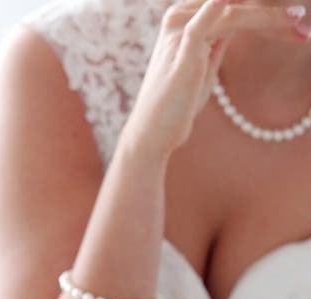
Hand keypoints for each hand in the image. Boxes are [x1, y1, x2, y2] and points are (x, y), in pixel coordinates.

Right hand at [122, 0, 308, 159]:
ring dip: (269, 17)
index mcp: (186, 16)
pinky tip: (239, 2)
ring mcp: (181, 30)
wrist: (153, 134)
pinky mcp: (184, 48)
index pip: (234, 5)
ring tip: (297, 24)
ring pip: (235, 11)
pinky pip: (209, 20)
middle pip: (237, 3)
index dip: (266, 13)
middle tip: (301, 24)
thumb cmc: (177, 104)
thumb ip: (219, 39)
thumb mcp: (204, 64)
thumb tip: (245, 20)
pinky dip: (225, 7)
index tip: (295, 26)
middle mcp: (181, 16)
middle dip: (272, 12)